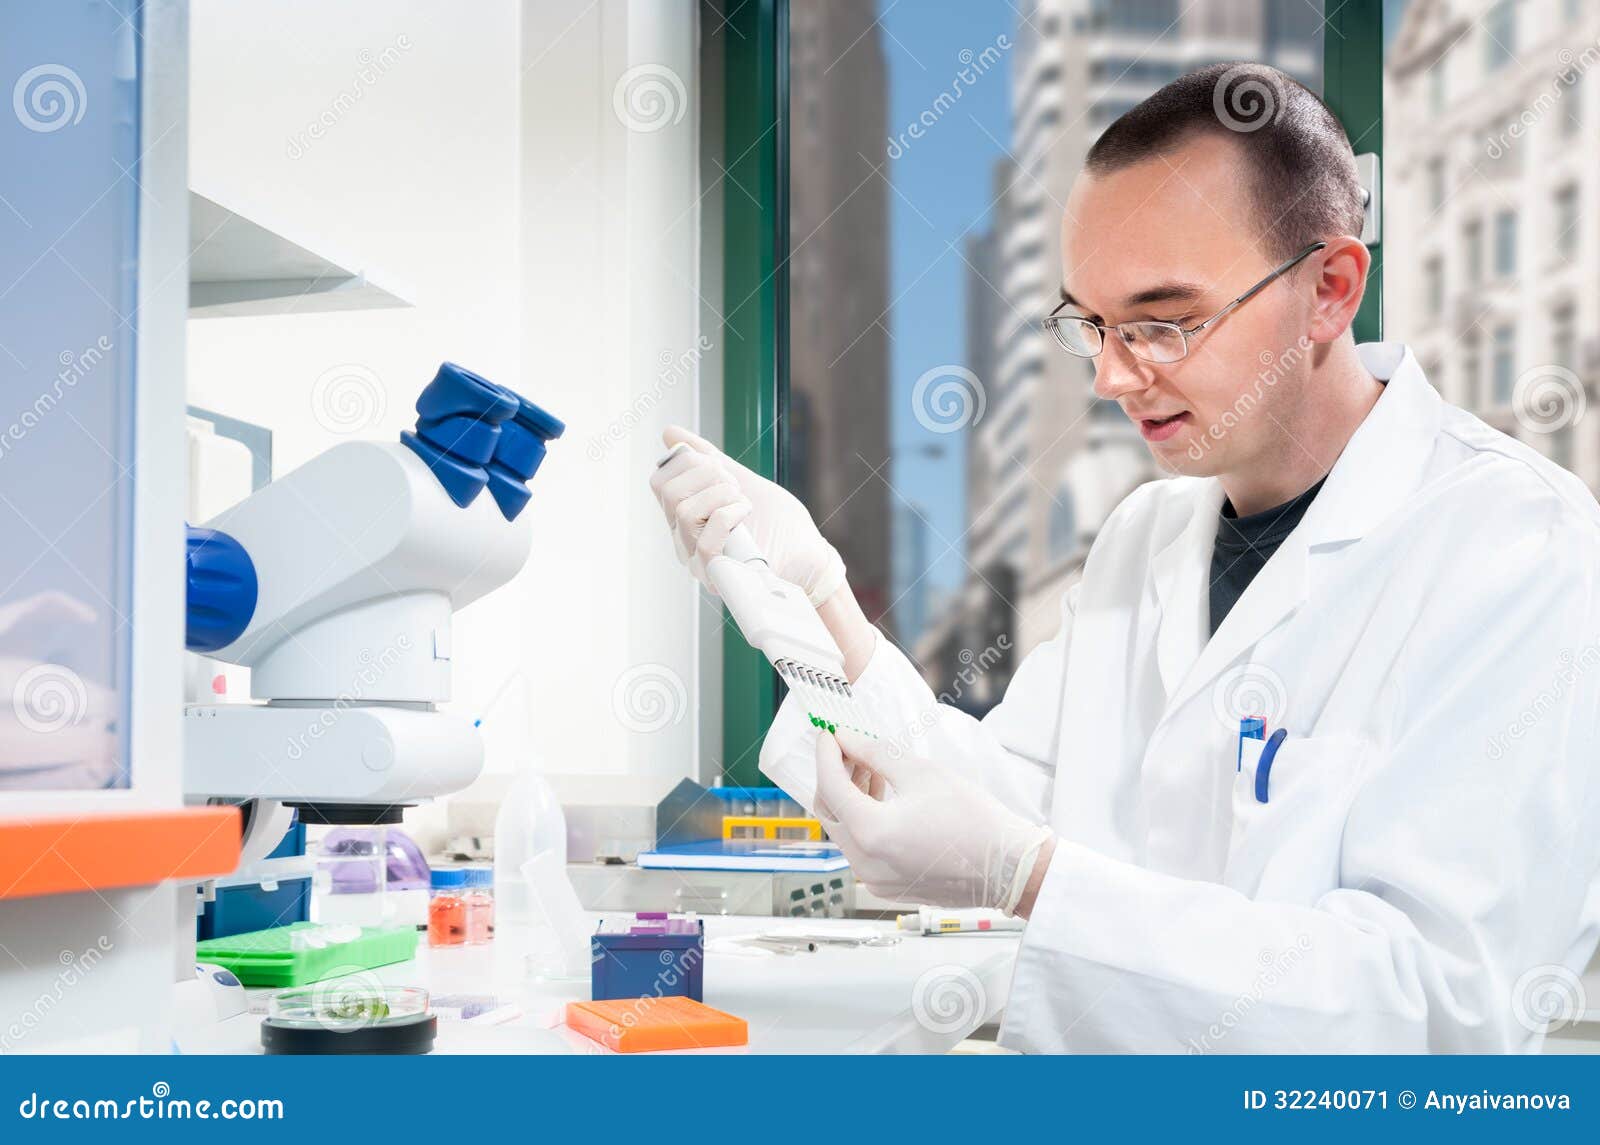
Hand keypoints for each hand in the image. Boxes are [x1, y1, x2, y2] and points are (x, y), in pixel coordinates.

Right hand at [650, 425, 845, 605]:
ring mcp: (698, 562)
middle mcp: (684, 541)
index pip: (660, 482)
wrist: (808, 552)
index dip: (690, 463)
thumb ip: (705, 458)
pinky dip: (728, 518)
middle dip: (709, 476)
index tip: (722, 471)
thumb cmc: (777, 523)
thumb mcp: (740, 479)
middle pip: (669, 494)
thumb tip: (670, 434)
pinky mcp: (718, 578)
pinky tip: (744, 516)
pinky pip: (705, 544)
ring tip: (743, 504)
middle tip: (736, 487)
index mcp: (684, 517)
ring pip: (685, 514)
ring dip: (723, 496)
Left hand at [814, 728, 1053, 910]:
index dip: (827, 754)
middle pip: (829, 811)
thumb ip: (875, 754)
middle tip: (848, 749)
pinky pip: (862, 849)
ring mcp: (874, 879)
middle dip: (834, 775)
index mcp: (870, 832)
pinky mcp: (887, 886)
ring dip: (851, 797)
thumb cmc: (973, 819)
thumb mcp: (921, 773)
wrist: (1007, 867)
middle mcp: (864, 862)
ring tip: (872, 768)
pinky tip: (883, 797)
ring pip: (845, 830)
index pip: (830, 785)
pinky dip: (864, 821)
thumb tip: (847, 739)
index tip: (829, 733)